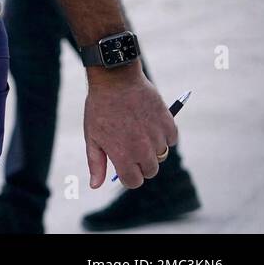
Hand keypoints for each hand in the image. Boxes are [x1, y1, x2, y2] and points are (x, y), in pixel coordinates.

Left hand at [83, 66, 178, 188]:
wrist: (115, 79)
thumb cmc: (100, 108)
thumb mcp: (92, 136)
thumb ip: (96, 163)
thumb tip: (96, 185)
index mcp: (123, 156)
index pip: (134, 182)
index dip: (128, 175)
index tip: (123, 164)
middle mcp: (143, 150)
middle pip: (150, 171)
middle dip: (140, 163)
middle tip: (129, 145)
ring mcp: (157, 137)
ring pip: (161, 155)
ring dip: (152, 148)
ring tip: (137, 129)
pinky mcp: (168, 123)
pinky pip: (171, 139)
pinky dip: (164, 134)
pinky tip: (149, 122)